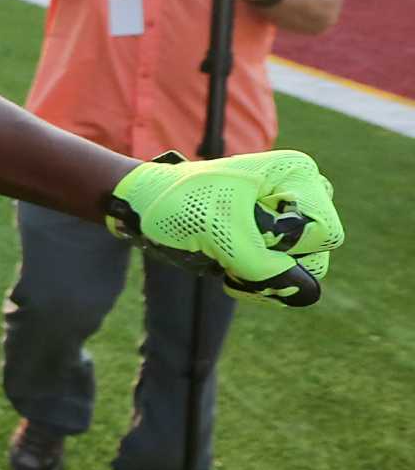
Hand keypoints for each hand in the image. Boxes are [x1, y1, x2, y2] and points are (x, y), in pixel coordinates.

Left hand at [106, 151, 342, 304]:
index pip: (324, 233)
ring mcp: (286, 219)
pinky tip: (225, 269)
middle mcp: (299, 194)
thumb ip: (267, 267)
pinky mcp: (270, 241)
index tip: (243, 226)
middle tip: (228, 247)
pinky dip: (255, 283)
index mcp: (297, 175)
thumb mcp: (222, 235)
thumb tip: (309, 294)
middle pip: (318, 255)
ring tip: (223, 258)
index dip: (286, 243)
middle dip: (273, 264)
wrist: (144, 209)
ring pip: (302, 273)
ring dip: (261, 276)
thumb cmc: (179, 207)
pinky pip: (284, 280)